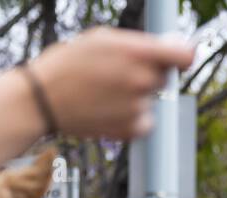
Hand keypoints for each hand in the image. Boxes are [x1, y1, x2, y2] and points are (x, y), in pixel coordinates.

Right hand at [28, 28, 194, 140]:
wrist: (42, 100)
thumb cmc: (67, 65)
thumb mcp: (102, 39)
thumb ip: (140, 44)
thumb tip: (171, 48)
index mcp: (136, 52)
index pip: (184, 55)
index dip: (183, 56)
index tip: (178, 59)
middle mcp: (142, 80)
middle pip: (164, 78)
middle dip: (148, 75)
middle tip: (119, 75)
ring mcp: (138, 106)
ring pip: (151, 100)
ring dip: (136, 98)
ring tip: (105, 93)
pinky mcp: (132, 129)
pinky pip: (145, 122)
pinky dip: (132, 118)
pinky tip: (108, 110)